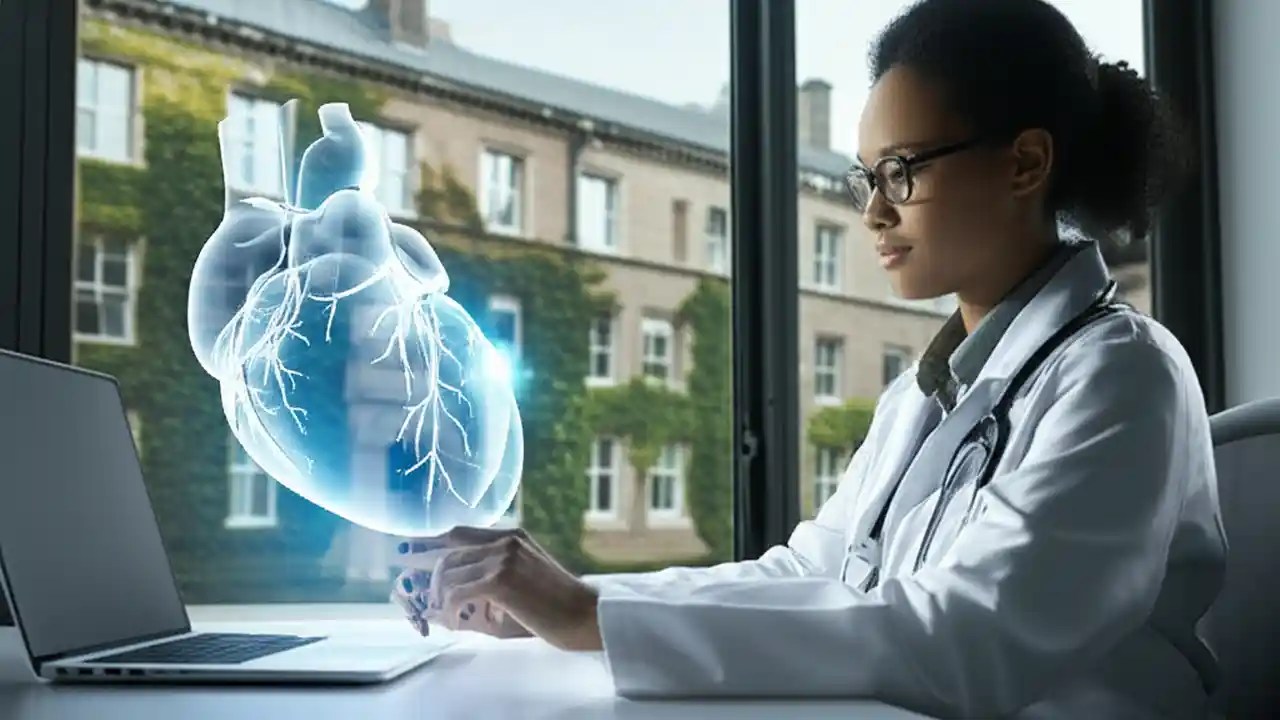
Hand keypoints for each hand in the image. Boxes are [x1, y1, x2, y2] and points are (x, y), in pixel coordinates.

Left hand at [395, 526, 602, 650]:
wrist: (584, 614)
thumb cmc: (556, 603)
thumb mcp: (526, 576)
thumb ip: (494, 574)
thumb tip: (454, 589)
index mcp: (511, 536)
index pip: (460, 532)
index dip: (430, 540)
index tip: (408, 547)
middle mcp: (505, 541)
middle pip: (449, 552)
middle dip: (427, 569)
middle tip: (417, 586)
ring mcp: (503, 559)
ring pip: (451, 573)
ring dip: (441, 597)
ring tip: (445, 613)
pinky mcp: (500, 581)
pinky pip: (458, 593)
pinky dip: (450, 609)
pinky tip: (454, 621)